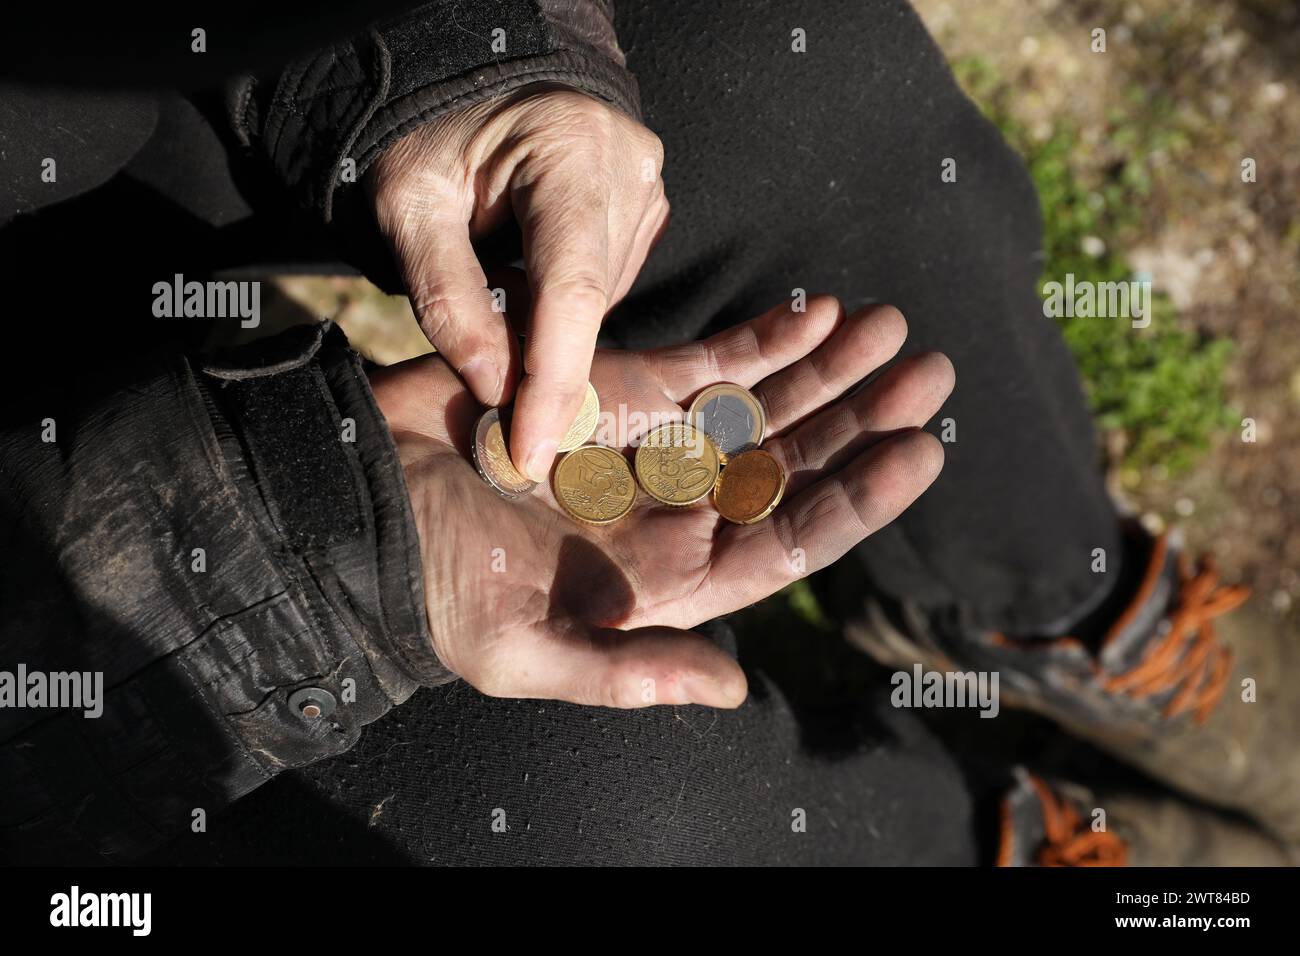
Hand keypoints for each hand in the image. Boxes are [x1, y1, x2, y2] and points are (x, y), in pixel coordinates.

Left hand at [368, 84, 668, 482]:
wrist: (476, 87)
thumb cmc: (433, 140)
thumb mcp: (409, 205)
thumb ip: (447, 296)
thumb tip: (494, 385)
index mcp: (568, 149)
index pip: (570, 291)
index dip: (552, 381)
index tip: (531, 451)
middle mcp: (626, 165)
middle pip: (587, 303)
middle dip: (537, 351)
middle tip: (484, 364)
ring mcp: (648, 186)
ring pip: (600, 300)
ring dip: (549, 319)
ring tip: (499, 282)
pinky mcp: (649, 204)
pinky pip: (609, 281)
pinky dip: (567, 298)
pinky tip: (531, 268)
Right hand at [369, 297, 953, 708]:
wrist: (356, 506)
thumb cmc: (432, 591)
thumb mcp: (521, 652)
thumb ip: (626, 670)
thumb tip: (736, 689)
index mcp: (665, 581)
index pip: (785, 540)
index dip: (855, 500)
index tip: (919, 453)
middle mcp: (670, 511)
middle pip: (789, 464)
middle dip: (858, 419)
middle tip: (930, 373)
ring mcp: (646, 447)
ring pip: (757, 406)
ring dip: (823, 368)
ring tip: (890, 327)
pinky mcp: (609, 391)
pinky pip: (700, 362)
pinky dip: (755, 337)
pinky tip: (812, 311)